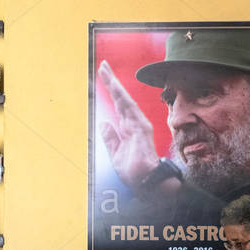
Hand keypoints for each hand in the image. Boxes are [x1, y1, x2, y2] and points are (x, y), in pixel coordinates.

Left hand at [97, 60, 160, 191]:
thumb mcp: (115, 155)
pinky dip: (120, 95)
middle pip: (121, 99)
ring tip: (104, 70)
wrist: (146, 182)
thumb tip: (105, 123)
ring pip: (124, 99)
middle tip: (103, 66)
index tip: (104, 79)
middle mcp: (134, 124)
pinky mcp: (140, 127)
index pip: (119, 107)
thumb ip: (110, 138)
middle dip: (112, 82)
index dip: (112, 93)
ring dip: (114, 84)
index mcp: (129, 130)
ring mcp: (138, 124)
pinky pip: (128, 107)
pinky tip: (112, 84)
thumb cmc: (134, 172)